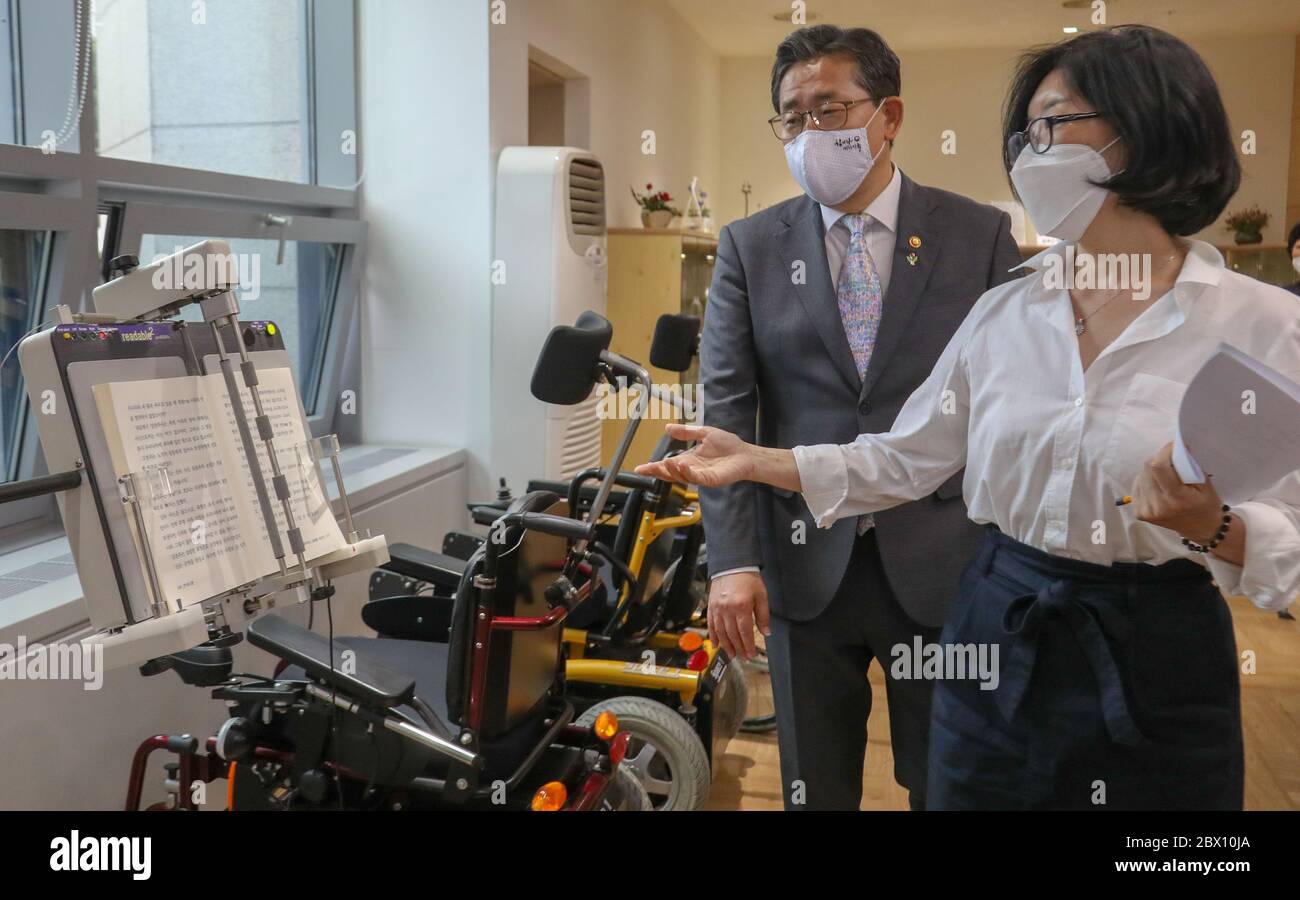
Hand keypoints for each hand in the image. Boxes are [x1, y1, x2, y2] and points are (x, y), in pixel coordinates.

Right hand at [635, 423, 757, 487]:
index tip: (639, 468)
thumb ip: (686, 432)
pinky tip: (683, 465)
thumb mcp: (704, 433)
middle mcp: (692, 470)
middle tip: (647, 469)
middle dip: (658, 472)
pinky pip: (697, 478)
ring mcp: (701, 476)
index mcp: (689, 460)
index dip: (654, 467)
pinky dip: (688, 473)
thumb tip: (667, 427)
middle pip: (670, 474)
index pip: (668, 465)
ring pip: (681, 477)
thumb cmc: (729, 446)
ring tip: (665, 462)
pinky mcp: (711, 480)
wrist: (746, 454)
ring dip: (672, 470)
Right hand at [707, 571, 769, 659]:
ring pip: (721, 632)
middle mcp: (728, 610)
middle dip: (738, 648)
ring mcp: (717, 609)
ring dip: (726, 645)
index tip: (751, 654)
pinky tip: (717, 644)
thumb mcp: (761, 595)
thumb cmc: (748, 578)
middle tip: (743, 657)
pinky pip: (711, 624)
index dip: (748, 645)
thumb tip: (766, 632)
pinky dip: (713, 636)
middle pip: (733, 635)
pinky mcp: (711, 606)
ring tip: (731, 655)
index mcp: (742, 607)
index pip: (745, 632)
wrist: (732, 565)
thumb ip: (763, 615)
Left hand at [1131, 442, 1224, 542]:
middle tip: (1171, 459)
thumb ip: (1189, 466)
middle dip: (1159, 459)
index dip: (1164, 452)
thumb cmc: (1206, 504)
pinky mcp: (1139, 512)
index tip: (1174, 446)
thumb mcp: (1205, 485)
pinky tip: (1158, 485)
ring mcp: (1146, 510)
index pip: (1158, 467)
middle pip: (1147, 469)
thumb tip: (1176, 448)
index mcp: (1177, 499)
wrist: (1201, 529)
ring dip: (1152, 470)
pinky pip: (1137, 486)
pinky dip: (1147, 480)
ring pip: (1141, 476)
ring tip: (1166, 474)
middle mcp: (1158, 506)